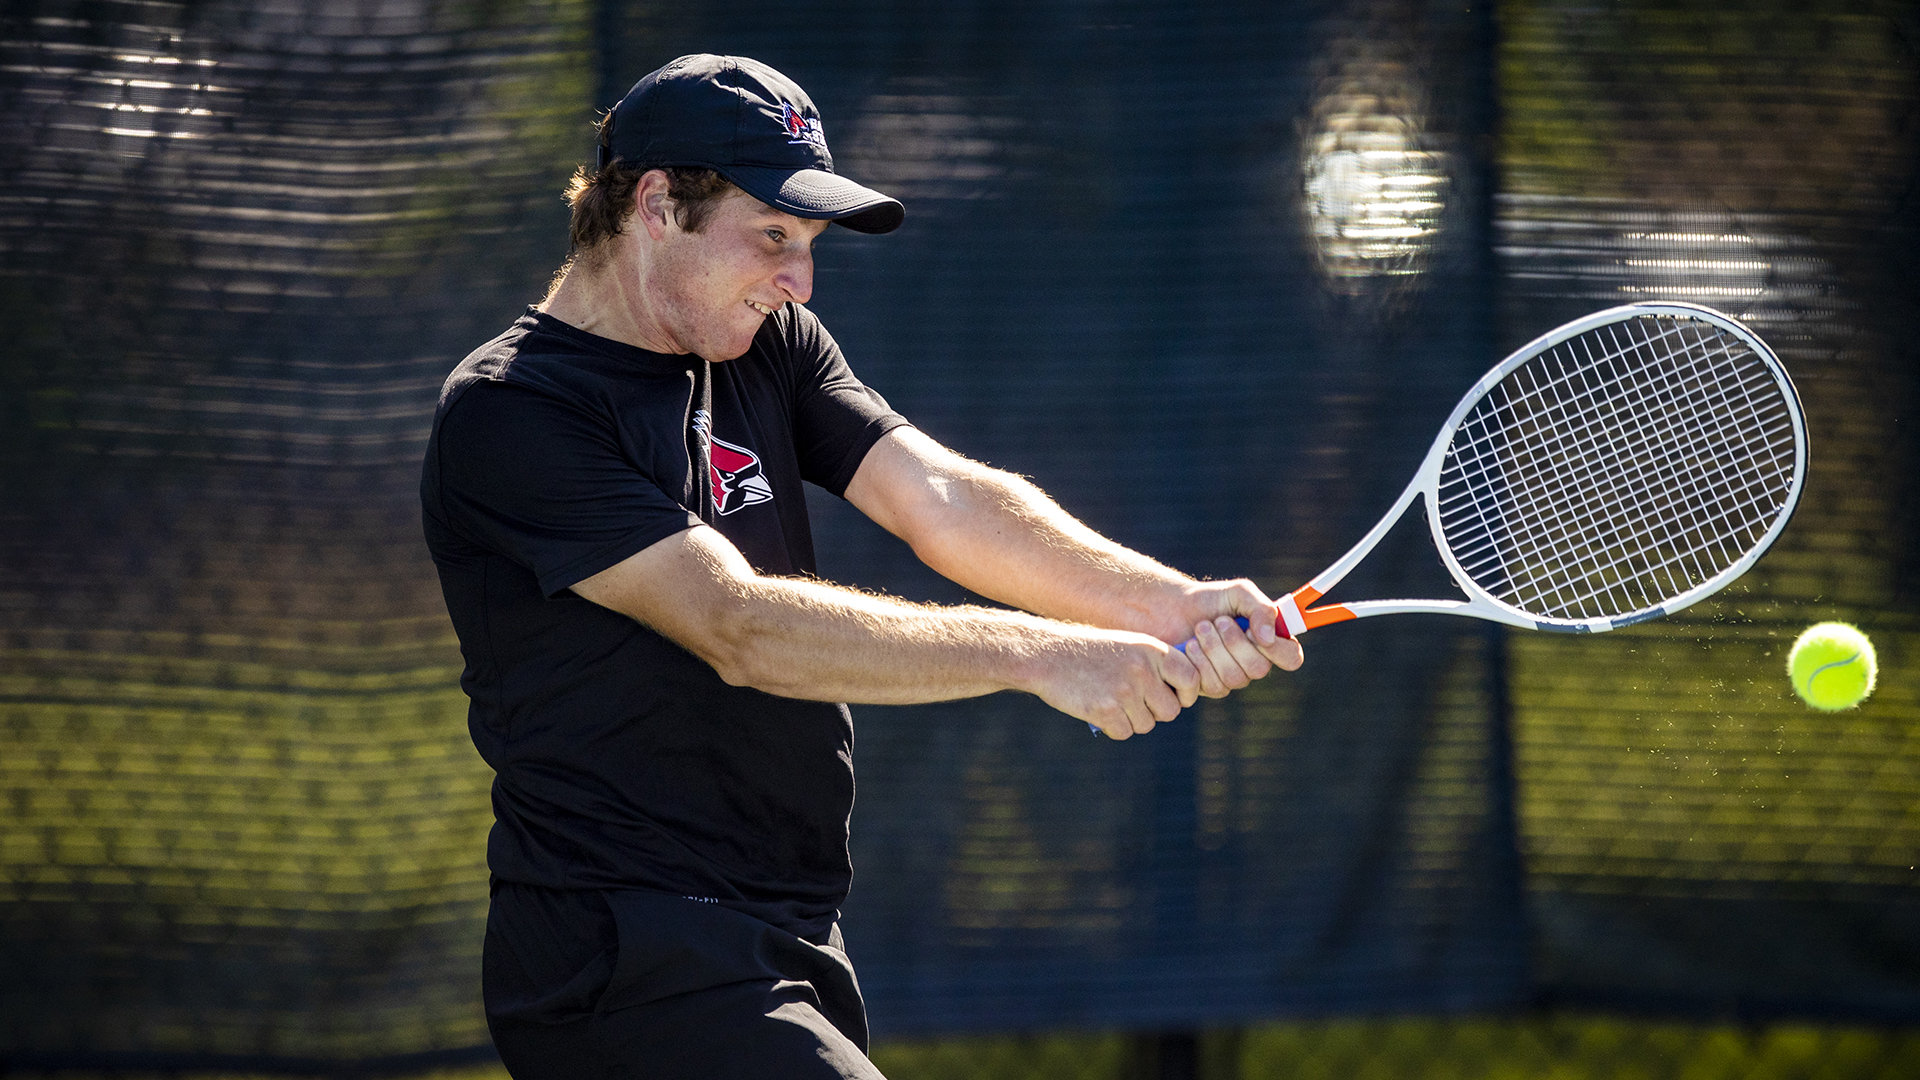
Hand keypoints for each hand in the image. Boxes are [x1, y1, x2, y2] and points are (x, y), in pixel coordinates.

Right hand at [1029, 628, 1200, 739]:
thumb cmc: (1089, 652)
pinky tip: (1098, 710)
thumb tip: (1180, 696)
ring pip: (1146, 724)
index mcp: (1153, 650)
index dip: (1187, 693)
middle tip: (1135, 703)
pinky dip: (1113, 727)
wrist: (1047, 655)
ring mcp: (1124, 691)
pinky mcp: (1105, 710)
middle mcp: (1143, 670)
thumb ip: (1155, 665)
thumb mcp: (1128, 645)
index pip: (1191, 679)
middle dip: (1155, 712)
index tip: (1174, 697)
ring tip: (1111, 702)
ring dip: (1131, 720)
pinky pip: (1124, 732)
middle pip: (1170, 711)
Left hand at [1173, 580, 1303, 696]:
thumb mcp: (1239, 593)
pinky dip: (1199, 661)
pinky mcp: (1208, 687)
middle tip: (1219, 621)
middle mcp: (1254, 663)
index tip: (1256, 633)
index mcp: (1269, 641)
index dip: (1279, 650)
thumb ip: (1262, 608)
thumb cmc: (1208, 600)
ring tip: (1200, 628)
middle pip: (1260, 669)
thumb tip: (1269, 638)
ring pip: (1234, 678)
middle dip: (1235, 643)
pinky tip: (1190, 646)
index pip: (1292, 657)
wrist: (1170, 609)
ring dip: (1214, 648)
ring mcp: (1232, 678)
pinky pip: (1213, 686)